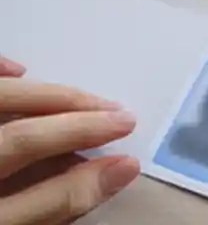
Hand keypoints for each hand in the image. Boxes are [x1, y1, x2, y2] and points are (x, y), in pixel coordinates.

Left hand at [0, 57, 140, 224]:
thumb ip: (59, 202)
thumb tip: (124, 168)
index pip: (30, 142)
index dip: (81, 132)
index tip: (126, 126)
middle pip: (16, 119)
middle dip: (71, 109)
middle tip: (115, 109)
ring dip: (36, 89)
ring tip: (78, 94)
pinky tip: (19, 69)